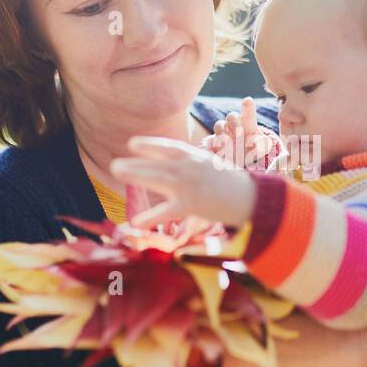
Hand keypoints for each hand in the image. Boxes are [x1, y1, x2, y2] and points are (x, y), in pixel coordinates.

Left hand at [110, 136, 255, 230]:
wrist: (251, 197)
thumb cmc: (231, 184)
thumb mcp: (212, 167)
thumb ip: (192, 166)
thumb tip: (175, 169)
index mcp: (195, 157)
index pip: (168, 147)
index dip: (149, 145)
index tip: (132, 144)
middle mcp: (189, 166)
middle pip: (157, 162)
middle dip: (135, 162)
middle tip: (114, 165)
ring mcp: (188, 184)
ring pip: (157, 177)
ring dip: (135, 173)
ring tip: (116, 171)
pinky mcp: (190, 203)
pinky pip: (166, 210)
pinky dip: (151, 217)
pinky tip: (136, 222)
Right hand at [204, 96, 283, 170]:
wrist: (238, 164)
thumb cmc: (251, 153)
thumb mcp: (260, 151)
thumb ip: (262, 146)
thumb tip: (259, 142)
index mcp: (248, 125)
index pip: (248, 114)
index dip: (248, 107)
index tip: (248, 101)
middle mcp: (233, 126)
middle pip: (232, 117)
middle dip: (235, 123)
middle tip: (240, 133)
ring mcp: (221, 134)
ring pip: (219, 126)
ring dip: (222, 132)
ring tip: (225, 142)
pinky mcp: (211, 144)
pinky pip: (206, 141)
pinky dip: (206, 144)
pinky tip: (207, 149)